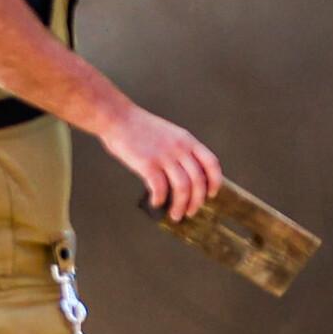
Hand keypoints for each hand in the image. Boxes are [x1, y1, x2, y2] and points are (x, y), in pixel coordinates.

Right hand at [105, 105, 221, 222]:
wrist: (118, 118)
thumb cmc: (140, 128)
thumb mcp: (169, 134)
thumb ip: (179, 151)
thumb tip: (184, 177)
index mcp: (187, 140)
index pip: (211, 163)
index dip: (214, 181)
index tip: (211, 194)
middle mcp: (180, 148)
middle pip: (198, 180)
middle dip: (197, 201)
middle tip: (191, 211)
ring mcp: (164, 156)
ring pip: (182, 188)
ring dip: (181, 206)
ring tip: (176, 215)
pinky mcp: (148, 164)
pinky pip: (160, 188)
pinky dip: (160, 199)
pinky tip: (156, 203)